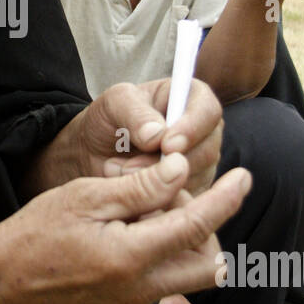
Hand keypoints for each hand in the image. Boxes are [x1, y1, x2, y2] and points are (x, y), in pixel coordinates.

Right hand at [0, 152, 250, 303]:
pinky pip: (160, 285)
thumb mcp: (89, 195)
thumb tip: (182, 170)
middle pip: (209, 266)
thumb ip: (141, 187)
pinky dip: (155, 259)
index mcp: (129, 258)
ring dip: (181, 244)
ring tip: (139, 218)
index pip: (196, 227)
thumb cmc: (41, 229)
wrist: (6, 277)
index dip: (225, 200)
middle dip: (205, 230)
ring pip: (186, 276)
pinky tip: (121, 241)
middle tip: (168, 202)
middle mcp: (138, 292)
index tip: (244, 178)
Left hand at [76, 78, 223, 194]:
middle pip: (206, 151)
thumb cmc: (109, 120)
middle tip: (129, 167)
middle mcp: (204, 134)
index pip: (209, 111)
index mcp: (192, 99)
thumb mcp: (114, 104)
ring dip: (155, 183)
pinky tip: (128, 193)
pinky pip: (182, 203)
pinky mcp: (190, 193)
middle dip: (167, 163)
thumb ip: (135, 112)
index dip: (192, 128)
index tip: (166, 145)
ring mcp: (201, 166)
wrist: (94, 154)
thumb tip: (157, 134)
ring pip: (193, 180)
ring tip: (119, 173)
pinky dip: (154, 201)